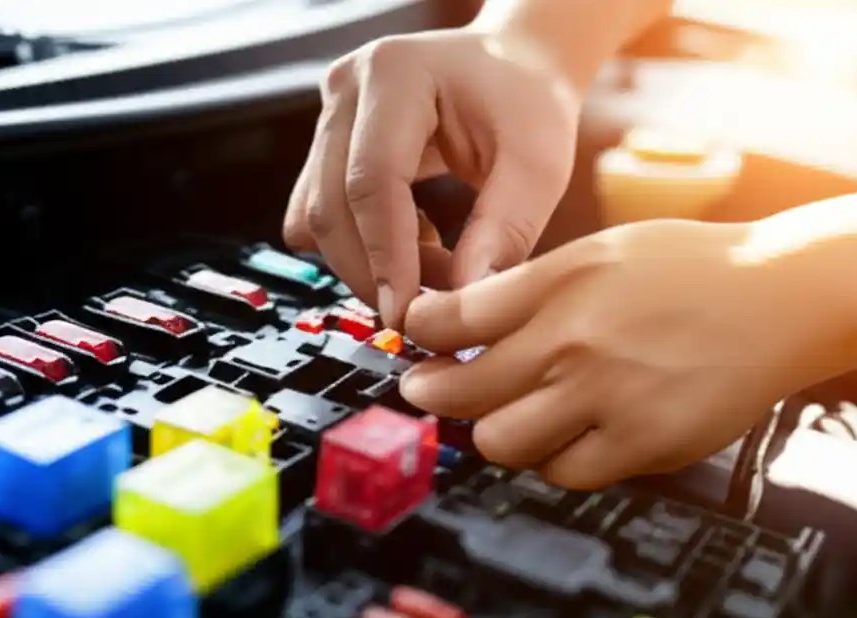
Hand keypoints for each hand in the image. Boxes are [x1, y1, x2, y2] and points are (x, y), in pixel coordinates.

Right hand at [283, 27, 581, 328]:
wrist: (516, 67)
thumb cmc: (529, 102)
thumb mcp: (539, 163)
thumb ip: (506, 228)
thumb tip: (464, 298)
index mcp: (396, 74)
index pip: (371, 180)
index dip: (385, 255)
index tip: (408, 312)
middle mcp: (348, 88)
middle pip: (330, 205)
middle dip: (373, 271)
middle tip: (429, 309)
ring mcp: (329, 115)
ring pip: (317, 218)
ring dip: (369, 263)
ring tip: (438, 270)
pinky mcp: (328, 145)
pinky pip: (322, 215)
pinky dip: (364, 247)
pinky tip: (417, 244)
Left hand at [399, 220, 855, 489]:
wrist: (785, 298)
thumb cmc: (696, 269)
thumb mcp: (604, 250)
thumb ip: (534, 287)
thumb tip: (465, 320)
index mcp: (561, 282)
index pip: (454, 317)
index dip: (421, 333)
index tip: (416, 340)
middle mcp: (575, 341)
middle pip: (463, 391)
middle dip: (433, 393)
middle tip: (429, 391)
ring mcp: (607, 397)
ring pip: (503, 443)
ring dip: (497, 431)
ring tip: (506, 416)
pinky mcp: (643, 444)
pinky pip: (564, 473)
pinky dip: (555, 460)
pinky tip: (565, 436)